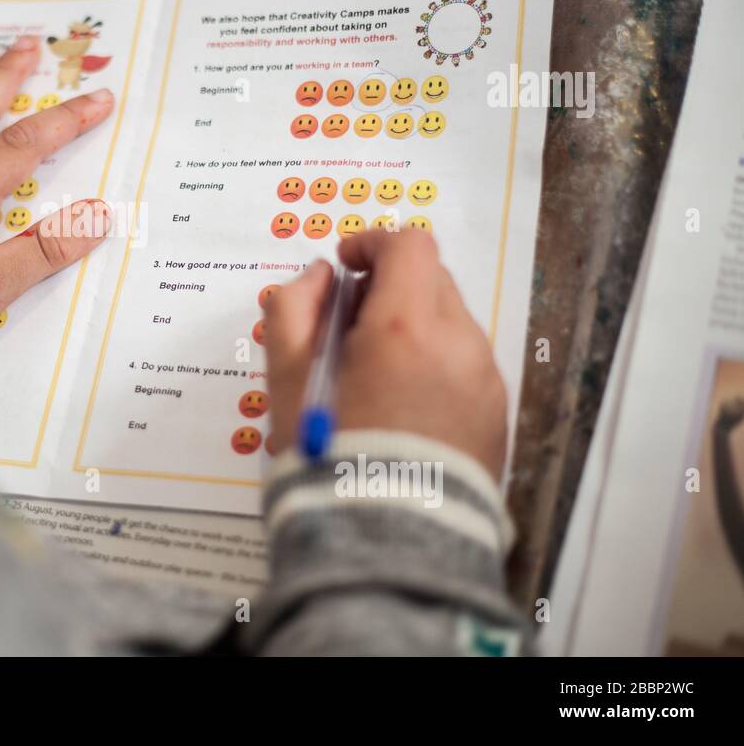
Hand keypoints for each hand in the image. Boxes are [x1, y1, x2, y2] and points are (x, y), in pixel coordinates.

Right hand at [263, 229, 507, 476]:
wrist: (386, 541)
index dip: (371, 243)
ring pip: (451, 323)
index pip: (407, 245)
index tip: (345, 263)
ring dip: (414, 327)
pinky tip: (403, 406)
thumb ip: (293, 310)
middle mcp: (458, 341)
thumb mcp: (287, 381)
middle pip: (431, 280)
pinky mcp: (497, 415)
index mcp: (406, 325)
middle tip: (348, 325)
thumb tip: (319, 275)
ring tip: (373, 374)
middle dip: (390, 286)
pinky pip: (466, 365)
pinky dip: (435, 364)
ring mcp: (485, 379)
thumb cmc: (329, 457)